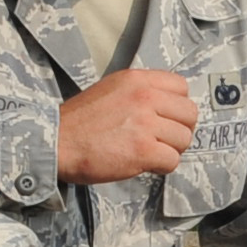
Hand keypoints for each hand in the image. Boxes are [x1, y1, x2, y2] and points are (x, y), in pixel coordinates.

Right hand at [56, 69, 197, 183]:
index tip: (166, 118)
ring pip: (183, 139)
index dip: (177, 107)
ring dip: (170, 150)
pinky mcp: (143, 150)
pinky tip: (144, 164)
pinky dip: (161, 167)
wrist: (56, 143)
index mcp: (137, 79)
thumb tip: (168, 106)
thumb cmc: (80, 121)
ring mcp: (145, 123)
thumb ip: (140, 91)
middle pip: (190, 114)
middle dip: (179, 130)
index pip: (182, 87)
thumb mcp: (112, 89)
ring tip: (149, 152)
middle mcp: (144, 97)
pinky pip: (172, 160)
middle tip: (162, 139)